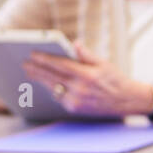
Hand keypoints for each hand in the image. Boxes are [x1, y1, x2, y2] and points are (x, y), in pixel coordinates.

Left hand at [21, 41, 152, 116]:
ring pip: (53, 87)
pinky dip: (51, 88)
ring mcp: (76, 100)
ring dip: (40, 79)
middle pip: (52, 77)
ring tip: (30, 72)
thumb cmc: (116, 80)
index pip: (61, 65)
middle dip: (37, 69)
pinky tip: (45, 82)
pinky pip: (59, 96)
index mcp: (87, 75)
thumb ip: (87, 55)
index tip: (33, 54)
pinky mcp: (75, 108)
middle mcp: (80, 89)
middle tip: (25, 63)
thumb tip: (74, 44)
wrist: (126, 100)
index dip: (45, 59)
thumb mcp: (104, 63)